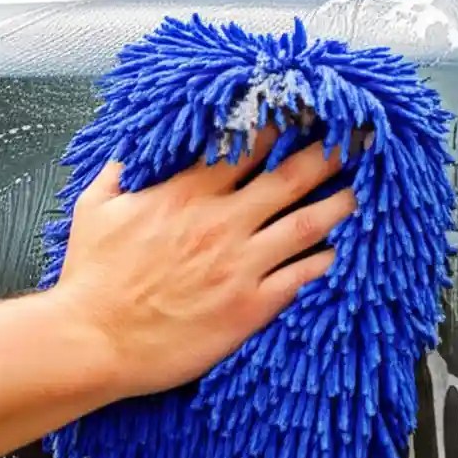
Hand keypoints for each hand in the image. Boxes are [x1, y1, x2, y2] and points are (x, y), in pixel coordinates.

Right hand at [50, 126, 354, 398]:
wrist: (94, 341)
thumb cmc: (92, 279)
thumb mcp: (95, 209)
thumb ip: (120, 173)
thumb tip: (133, 151)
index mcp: (187, 194)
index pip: (247, 147)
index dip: (281, 128)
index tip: (305, 116)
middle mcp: (222, 223)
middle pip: (290, 177)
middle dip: (327, 155)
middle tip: (356, 143)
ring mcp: (241, 265)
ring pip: (307, 224)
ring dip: (341, 205)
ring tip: (365, 193)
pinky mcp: (251, 306)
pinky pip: (302, 277)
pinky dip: (326, 261)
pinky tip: (343, 252)